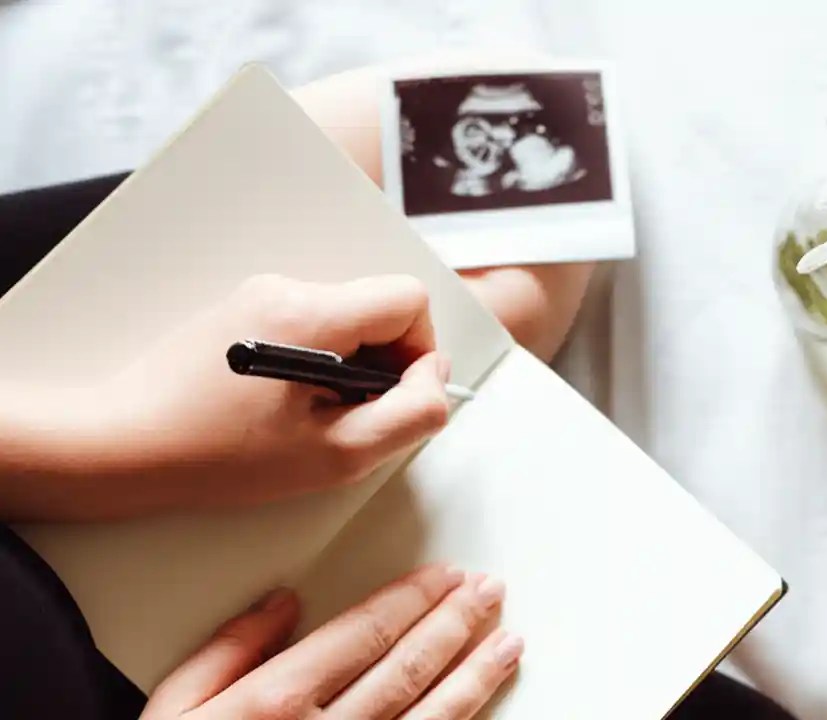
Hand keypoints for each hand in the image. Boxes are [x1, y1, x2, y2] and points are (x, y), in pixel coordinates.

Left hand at [80, 273, 448, 518]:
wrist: (122, 444)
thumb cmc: (213, 456)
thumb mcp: (334, 455)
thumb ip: (409, 415)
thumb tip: (434, 380)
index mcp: (310, 315)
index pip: (408, 299)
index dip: (421, 351)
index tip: (395, 396)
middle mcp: (285, 290)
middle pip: (379, 307)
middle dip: (382, 364)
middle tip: (347, 416)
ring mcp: (260, 295)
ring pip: (347, 320)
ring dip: (347, 367)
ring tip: (307, 417)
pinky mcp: (242, 311)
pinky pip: (311, 326)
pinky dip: (315, 364)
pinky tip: (282, 406)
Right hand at [142, 565, 522, 719]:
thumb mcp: (173, 711)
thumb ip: (227, 650)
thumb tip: (283, 603)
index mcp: (276, 702)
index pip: (365, 632)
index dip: (411, 599)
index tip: (443, 576)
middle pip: (409, 666)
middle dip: (456, 622)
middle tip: (488, 591)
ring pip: (432, 715)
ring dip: (476, 674)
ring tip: (509, 642)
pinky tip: (482, 707)